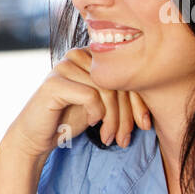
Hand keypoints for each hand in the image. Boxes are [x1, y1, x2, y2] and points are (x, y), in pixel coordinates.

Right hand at [6, 48, 149, 157]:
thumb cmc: (69, 120)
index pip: (126, 73)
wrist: (36, 137)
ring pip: (107, 90)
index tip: (144, 126)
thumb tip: (158, 96)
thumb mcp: (102, 105)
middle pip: (118, 81)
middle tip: (125, 139)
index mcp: (91, 55)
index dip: (139, 101)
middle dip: (127, 115)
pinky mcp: (54, 82)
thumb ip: (122, 95)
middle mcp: (77, 54)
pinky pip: (90, 96)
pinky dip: (96, 113)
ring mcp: (64, 66)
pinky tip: (92, 123)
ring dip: (113, 119)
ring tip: (110, 137)